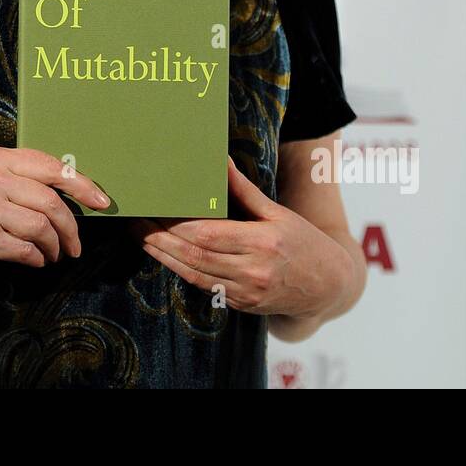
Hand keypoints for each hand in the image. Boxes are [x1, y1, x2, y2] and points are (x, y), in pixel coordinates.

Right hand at [0, 144, 110, 275]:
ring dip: (56, 246)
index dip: (82, 184)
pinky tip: (34, 261)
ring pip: (42, 226)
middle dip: (73, 225)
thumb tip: (53, 194)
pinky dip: (36, 258)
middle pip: (52, 199)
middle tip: (77, 243)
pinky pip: (25, 250)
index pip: (50, 166)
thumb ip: (6, 177)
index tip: (101, 201)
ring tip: (54, 255)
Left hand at [129, 156, 351, 318]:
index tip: (155, 209)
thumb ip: (244, 190)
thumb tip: (220, 160)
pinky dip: (181, 270)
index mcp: (263, 242)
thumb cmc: (304, 242)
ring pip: (194, 274)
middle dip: (160, 239)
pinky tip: (165, 255)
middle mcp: (253, 270)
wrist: (328, 286)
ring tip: (142, 238)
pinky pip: (204, 286)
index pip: (208, 234)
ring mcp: (246, 292)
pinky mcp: (241, 304)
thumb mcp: (278, 212)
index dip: (177, 224)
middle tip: (136, 223)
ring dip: (164, 257)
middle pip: (195, 255)